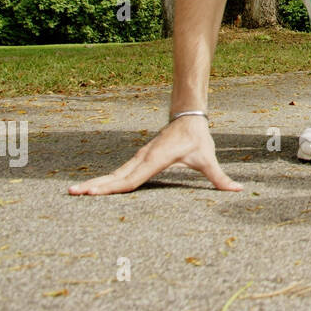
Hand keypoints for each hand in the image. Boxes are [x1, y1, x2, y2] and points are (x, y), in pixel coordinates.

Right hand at [67, 115, 242, 195]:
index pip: (132, 178)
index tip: (95, 193)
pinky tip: (93, 188)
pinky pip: (119, 172)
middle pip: (116, 176)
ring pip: (115, 173)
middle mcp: (143, 158)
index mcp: (156, 159)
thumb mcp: (208, 158)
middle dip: (95, 185)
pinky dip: (105, 180)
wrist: (188, 117)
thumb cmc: (197, 138)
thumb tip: (237, 190)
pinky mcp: (139, 159)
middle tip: (73, 193)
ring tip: (74, 192)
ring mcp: (139, 158)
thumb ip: (220, 177)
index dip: (114, 187)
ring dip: (96, 182)